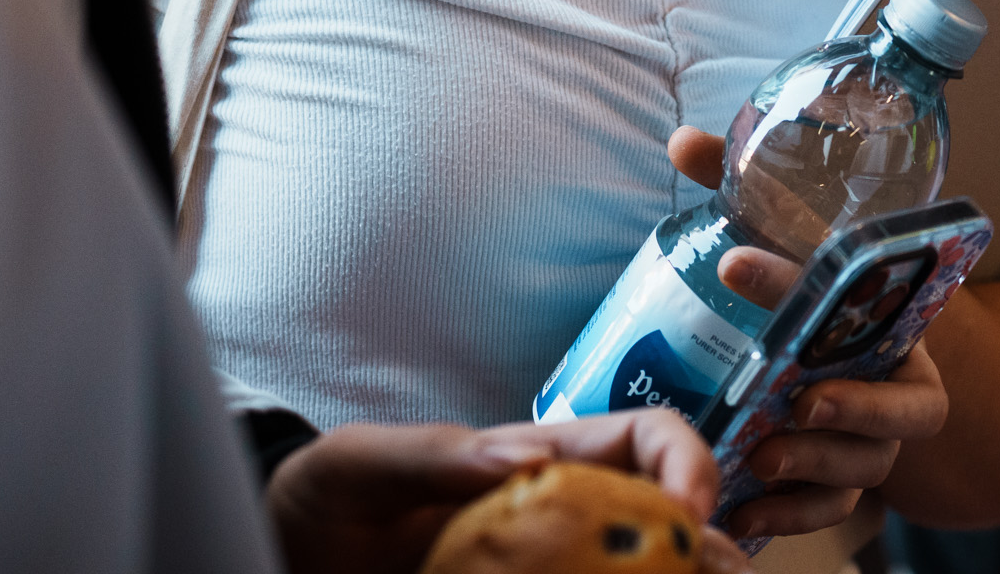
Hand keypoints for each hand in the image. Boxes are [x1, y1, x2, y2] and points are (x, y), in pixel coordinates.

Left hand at [264, 412, 727, 573]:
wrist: (289, 556)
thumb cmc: (324, 499)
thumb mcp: (357, 465)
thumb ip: (430, 454)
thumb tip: (522, 457)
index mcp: (541, 461)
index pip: (644, 439)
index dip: (686, 462)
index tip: (689, 514)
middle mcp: (562, 518)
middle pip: (668, 523)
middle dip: (710, 551)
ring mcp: (549, 572)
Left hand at [665, 129, 952, 538]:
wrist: (849, 348)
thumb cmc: (813, 282)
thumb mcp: (784, 233)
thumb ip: (739, 187)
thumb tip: (682, 139)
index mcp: (892, 302)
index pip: (868, 289)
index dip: (797, 278)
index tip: (733, 263)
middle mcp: (900, 373)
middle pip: (909, 405)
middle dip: (858, 407)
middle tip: (798, 399)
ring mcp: (877, 434)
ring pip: (873, 464)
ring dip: (820, 464)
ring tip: (762, 455)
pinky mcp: (844, 478)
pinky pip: (837, 509)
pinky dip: (794, 517)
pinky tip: (745, 514)